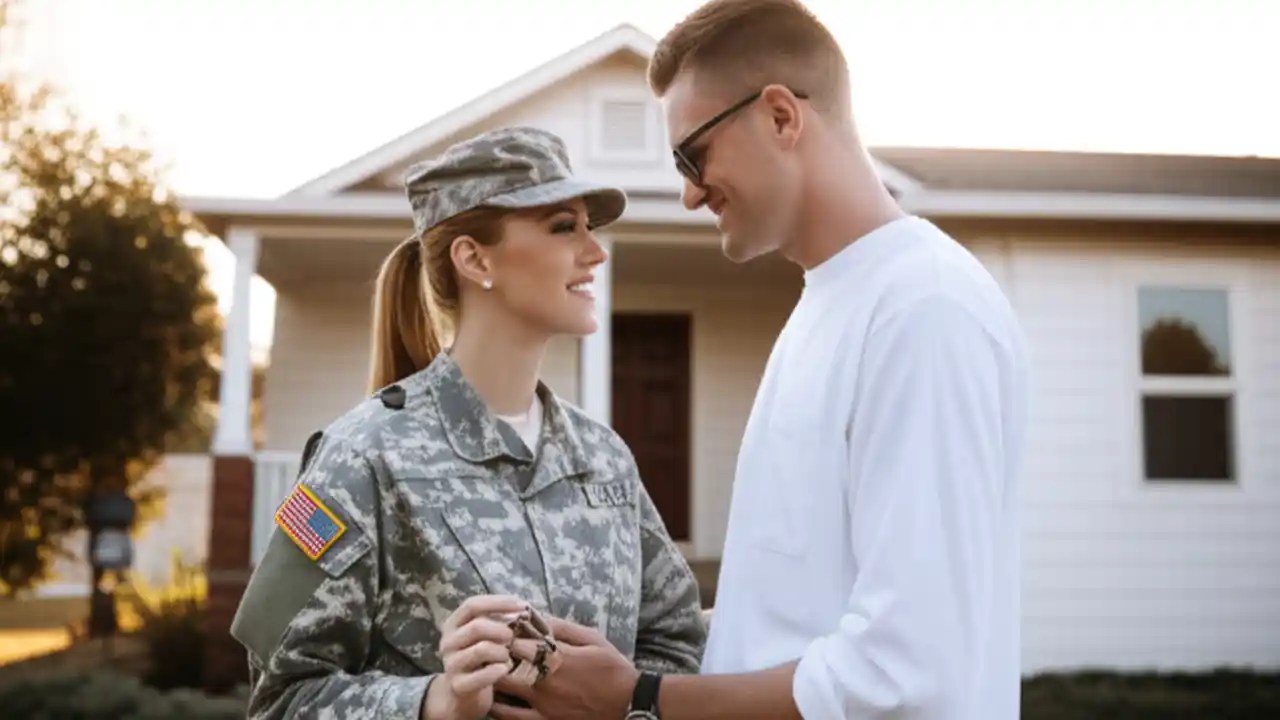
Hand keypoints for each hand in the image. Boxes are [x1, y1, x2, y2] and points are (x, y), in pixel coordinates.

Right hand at [423, 595, 526, 719]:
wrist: (461, 695)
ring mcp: (451, 664)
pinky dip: (499, 670)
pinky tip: (504, 669)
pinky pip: (483, 675)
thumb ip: (496, 620)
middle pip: (477, 626)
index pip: (472, 605)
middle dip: (502, 630)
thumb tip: (522, 608)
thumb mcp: (483, 636)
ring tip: (507, 657)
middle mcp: (447, 642)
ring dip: (502, 651)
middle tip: (513, 637)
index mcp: (452, 624)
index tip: (523, 605)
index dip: (499, 602)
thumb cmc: (478, 659)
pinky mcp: (458, 686)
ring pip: (481, 650)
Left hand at [490, 618, 637, 719]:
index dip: (503, 633)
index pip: (519, 640)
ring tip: (484, 670)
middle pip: (506, 664)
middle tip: (486, 648)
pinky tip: (491, 701)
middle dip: (493, 655)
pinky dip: (498, 708)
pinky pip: (513, 717)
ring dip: (491, 678)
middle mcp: (547, 679)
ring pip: (504, 690)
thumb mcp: (593, 639)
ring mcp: (545, 704)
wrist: (629, 703)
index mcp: (557, 655)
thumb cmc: (613, 668)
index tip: (496, 628)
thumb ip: (563, 628)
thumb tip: (538, 615)